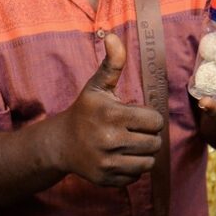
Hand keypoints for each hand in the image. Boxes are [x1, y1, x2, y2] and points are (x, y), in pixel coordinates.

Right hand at [49, 32, 163, 185]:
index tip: (137, 116)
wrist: (60, 144)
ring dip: (144, 153)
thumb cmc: (85, 111)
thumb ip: (112, 63)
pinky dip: (132, 168)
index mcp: (112, 115)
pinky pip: (136, 176)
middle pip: (154, 143)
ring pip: (149, 161)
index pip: (155, 121)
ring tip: (130, 144)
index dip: (149, 118)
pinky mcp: (107, 179)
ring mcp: (108, 162)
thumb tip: (113, 35)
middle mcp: (110, 140)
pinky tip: (120, 157)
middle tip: (135, 131)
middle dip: (148, 136)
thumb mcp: (97, 86)